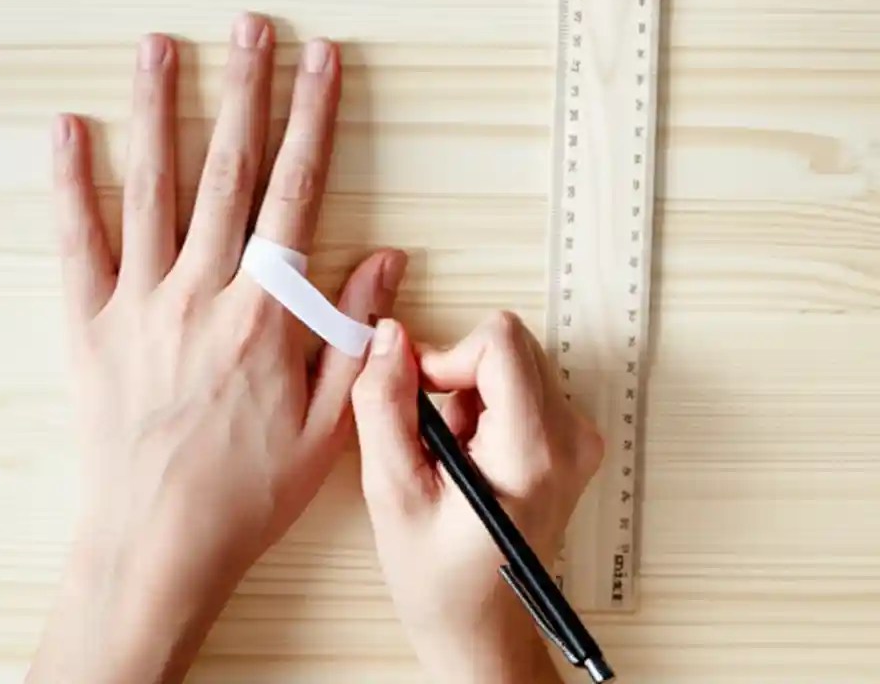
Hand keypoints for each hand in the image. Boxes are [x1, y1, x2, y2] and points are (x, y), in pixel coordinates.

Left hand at [28, 13, 406, 683]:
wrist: (158, 542)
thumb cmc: (246, 494)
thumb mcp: (326, 427)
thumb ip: (352, 336)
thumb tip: (383, 259)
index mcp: (265, 316)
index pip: (298, 196)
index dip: (313, 121)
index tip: (321, 65)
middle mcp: (202, 294)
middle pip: (229, 172)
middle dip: (246, 91)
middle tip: (251, 28)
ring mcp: (139, 305)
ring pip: (152, 188)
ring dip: (160, 111)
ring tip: (161, 48)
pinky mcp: (89, 326)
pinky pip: (78, 243)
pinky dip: (71, 184)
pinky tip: (69, 131)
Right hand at [350, 314, 603, 683]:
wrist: (480, 623)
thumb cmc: (438, 576)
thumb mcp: (391, 490)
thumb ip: (384, 404)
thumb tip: (389, 339)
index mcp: (531, 452)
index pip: (500, 341)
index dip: (445, 355)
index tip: (419, 395)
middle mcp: (570, 438)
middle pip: (507, 345)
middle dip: (455, 376)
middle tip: (432, 436)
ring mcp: (577, 439)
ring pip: (510, 362)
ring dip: (467, 395)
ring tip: (451, 456)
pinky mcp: (571, 440)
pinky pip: (520, 385)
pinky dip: (484, 408)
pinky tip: (470, 458)